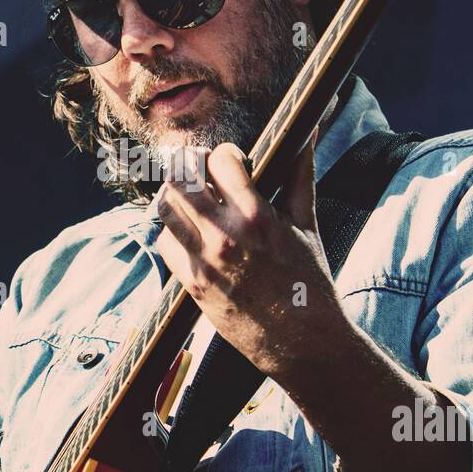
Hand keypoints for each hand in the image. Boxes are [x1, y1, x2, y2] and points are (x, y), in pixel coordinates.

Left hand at [155, 135, 341, 385]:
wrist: (300, 340)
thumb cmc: (309, 280)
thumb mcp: (306, 223)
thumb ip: (300, 173)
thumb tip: (306, 131)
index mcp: (256, 216)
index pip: (220, 159)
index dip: (224, 154)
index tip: (232, 163)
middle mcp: (224, 235)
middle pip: (180, 176)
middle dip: (190, 166)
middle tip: (201, 172)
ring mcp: (203, 260)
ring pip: (164, 206)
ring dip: (175, 195)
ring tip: (191, 198)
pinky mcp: (191, 283)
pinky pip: (163, 242)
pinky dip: (172, 231)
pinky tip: (190, 232)